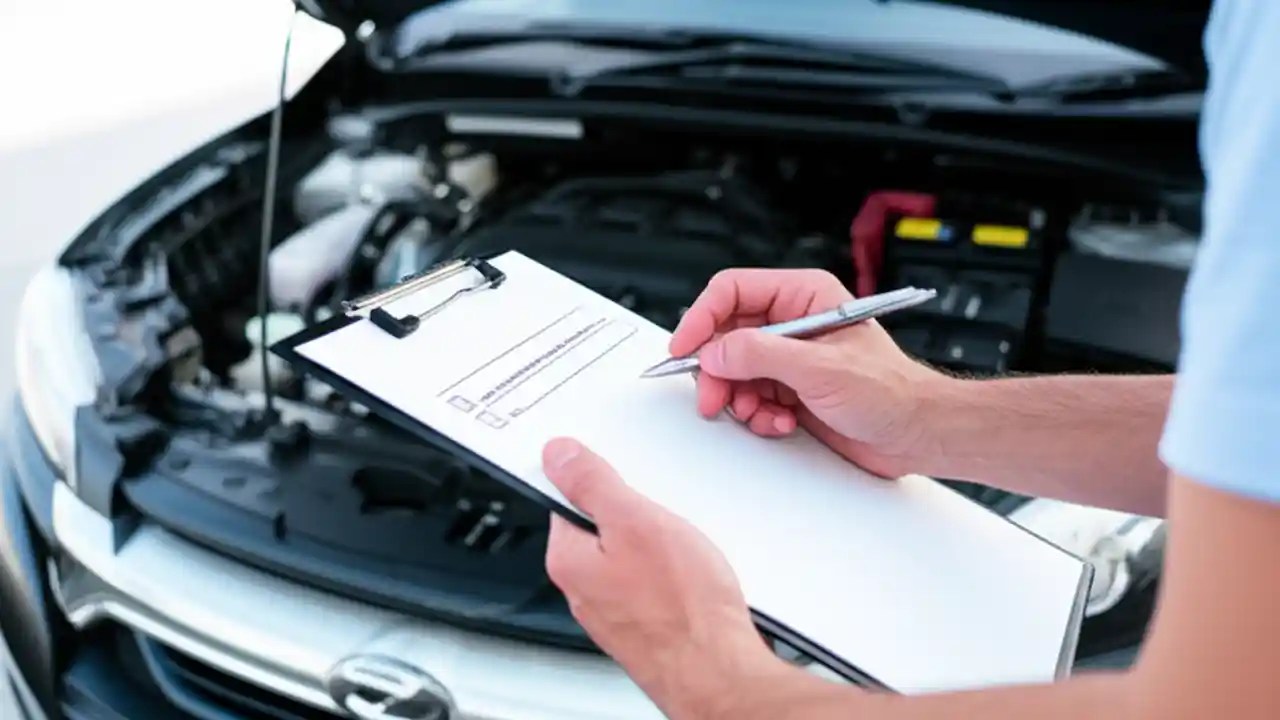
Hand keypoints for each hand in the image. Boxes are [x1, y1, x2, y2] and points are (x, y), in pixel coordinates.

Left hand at [541, 437, 799, 719]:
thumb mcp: (635, 521)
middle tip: (663, 516)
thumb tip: (557, 455)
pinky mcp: (643, 625)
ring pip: (629, 556)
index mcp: (568, 559)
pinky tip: (692, 576)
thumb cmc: (682, 608)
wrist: (718, 673)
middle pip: (600, 527)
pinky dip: (670, 573)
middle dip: (633, 513)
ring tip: (684, 550)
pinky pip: (650, 583)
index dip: (595, 479)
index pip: (564, 500)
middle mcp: (583, 590)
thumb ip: (592, 484)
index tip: (618, 471)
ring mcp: (613, 611)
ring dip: (656, 545)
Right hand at [671, 268, 946, 477]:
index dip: (702, 318)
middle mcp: (792, 323)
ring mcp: (788, 358)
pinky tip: (781, 423)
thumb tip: (715, 352)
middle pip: (725, 336)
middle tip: (713, 398)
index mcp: (803, 296)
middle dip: (717, 371)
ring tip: (762, 414)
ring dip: (739, 398)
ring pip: (732, 371)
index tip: (684, 349)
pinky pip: (749, 397)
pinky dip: (757, 416)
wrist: (916, 434)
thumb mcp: (821, 368)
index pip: (732, 291)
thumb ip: (762, 355)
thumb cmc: (891, 392)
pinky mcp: (788, 390)